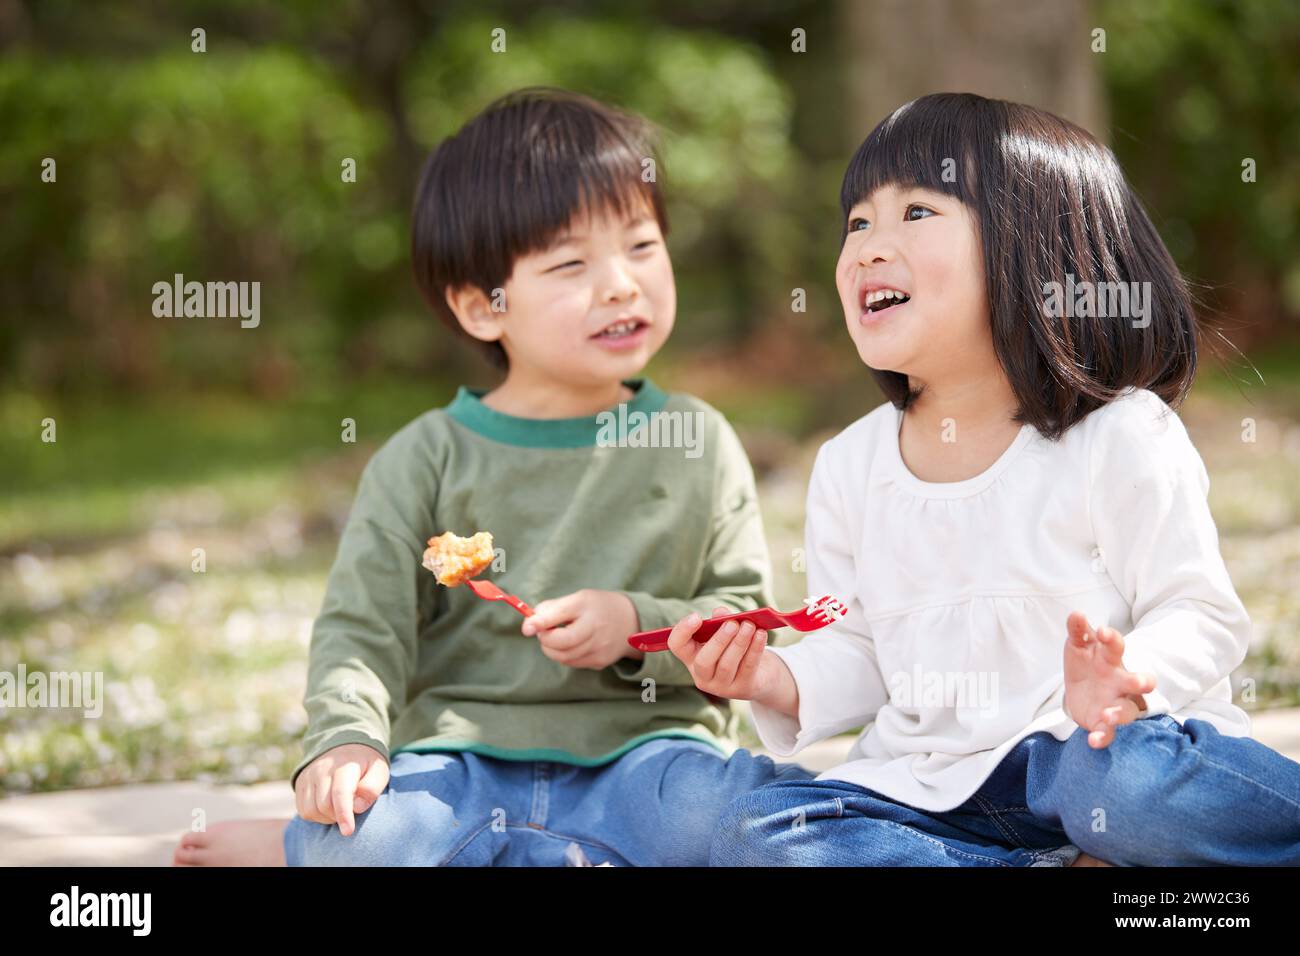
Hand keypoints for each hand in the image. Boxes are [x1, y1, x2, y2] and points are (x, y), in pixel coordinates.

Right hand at [294, 743, 388, 836]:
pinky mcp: (300, 783)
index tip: (348, 831)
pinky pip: (303, 810)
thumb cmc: (366, 764)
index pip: (341, 793)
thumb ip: (372, 788)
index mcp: (346, 764)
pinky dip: (316, 816)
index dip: (344, 815)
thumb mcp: (379, 771)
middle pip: (325, 805)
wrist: (345, 746)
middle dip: (339, 816)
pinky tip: (328, 808)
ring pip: (311, 810)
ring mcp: (309, 775)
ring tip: (341, 808)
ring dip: (327, 817)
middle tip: (352, 810)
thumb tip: (356, 807)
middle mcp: (323, 768)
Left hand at [520, 588, 639, 669]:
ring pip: (563, 657)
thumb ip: (552, 608)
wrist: (631, 621)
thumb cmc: (597, 607)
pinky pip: (572, 663)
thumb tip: (529, 625)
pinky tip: (570, 645)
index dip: (540, 622)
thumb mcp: (578, 598)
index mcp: (587, 605)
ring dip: (551, 649)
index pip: (561, 614)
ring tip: (555, 638)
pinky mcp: (600, 661)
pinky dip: (564, 655)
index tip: (527, 627)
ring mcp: (599, 647)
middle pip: (561, 642)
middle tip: (543, 632)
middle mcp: (595, 626)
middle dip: (545, 640)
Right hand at [666, 606, 778, 700]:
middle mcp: (702, 675)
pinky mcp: (742, 689)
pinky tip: (761, 634)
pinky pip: (747, 668)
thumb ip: (721, 621)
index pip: (677, 646)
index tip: (696, 617)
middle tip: (732, 623)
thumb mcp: (727, 633)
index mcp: (691, 657)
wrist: (760, 674)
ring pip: (726, 665)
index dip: (683, 631)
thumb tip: (720, 613)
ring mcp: (721, 686)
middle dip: (719, 640)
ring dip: (739, 643)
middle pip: (703, 661)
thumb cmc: (736, 647)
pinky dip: (755, 649)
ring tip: (749, 625)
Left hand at [1063, 611, 1156, 748]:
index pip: (1116, 646)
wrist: (1082, 690)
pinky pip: (1108, 732)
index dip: (1111, 639)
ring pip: (1126, 710)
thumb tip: (1076, 614)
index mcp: (1110, 658)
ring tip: (1109, 715)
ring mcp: (1115, 702)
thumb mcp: (1079, 644)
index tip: (1103, 632)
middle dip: (1141, 682)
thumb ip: (1077, 630)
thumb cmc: (1086, 661)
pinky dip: (1103, 737)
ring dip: (1120, 713)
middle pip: (1136, 681)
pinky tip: (1094, 741)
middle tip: (1143, 683)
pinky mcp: (1105, 722)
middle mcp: (1119, 681)